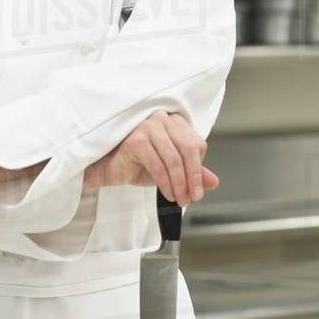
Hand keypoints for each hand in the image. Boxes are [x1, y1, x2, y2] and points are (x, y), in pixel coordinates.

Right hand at [82, 111, 217, 206]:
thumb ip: (191, 172)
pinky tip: (168, 194)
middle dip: (193, 177)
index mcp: (173, 121)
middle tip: (193, 197)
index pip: (196, 143)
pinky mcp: (135, 139)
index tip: (198, 189)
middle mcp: (162, 118)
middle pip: (188, 149)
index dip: (199, 168)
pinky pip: (158, 165)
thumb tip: (213, 182)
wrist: (106, 168)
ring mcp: (147, 126)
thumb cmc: (135, 163)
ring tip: (180, 199)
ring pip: (174, 159)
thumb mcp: (169, 169)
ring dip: (180, 183)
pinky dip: (166, 183)